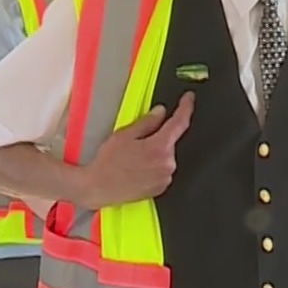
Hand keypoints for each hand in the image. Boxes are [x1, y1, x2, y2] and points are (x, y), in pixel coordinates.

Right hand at [78, 93, 194, 209]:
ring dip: (156, 152)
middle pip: (171, 141)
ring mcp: (165, 177)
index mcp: (160, 147)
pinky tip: (138, 168)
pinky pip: (163, 170)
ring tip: (134, 158)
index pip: (180, 122)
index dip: (186, 107)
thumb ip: (147, 122)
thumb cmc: (108, 164)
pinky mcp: (161, 188)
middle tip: (138, 142)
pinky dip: (155, 165)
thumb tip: (160, 112)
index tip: (189, 99)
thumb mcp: (125, 135)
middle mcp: (167, 164)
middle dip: (159, 137)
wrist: (99, 188)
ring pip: (167, 156)